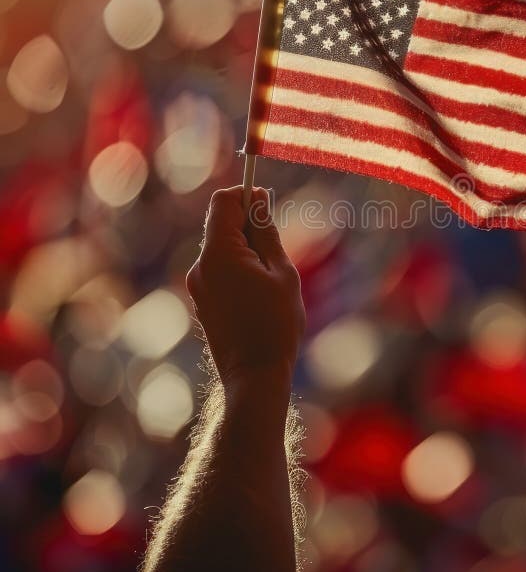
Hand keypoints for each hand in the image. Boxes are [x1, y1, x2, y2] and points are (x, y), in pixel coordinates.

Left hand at [186, 186, 304, 386]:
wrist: (254, 376)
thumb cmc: (275, 324)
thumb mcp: (281, 272)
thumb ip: (267, 232)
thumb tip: (258, 199)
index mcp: (219, 254)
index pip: (223, 202)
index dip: (246, 194)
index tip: (268, 204)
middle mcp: (200, 265)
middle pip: (221, 223)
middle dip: (249, 224)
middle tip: (277, 250)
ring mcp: (198, 284)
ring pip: (222, 247)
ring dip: (247, 249)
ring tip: (271, 279)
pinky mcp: (201, 299)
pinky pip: (220, 268)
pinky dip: (239, 267)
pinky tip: (259, 293)